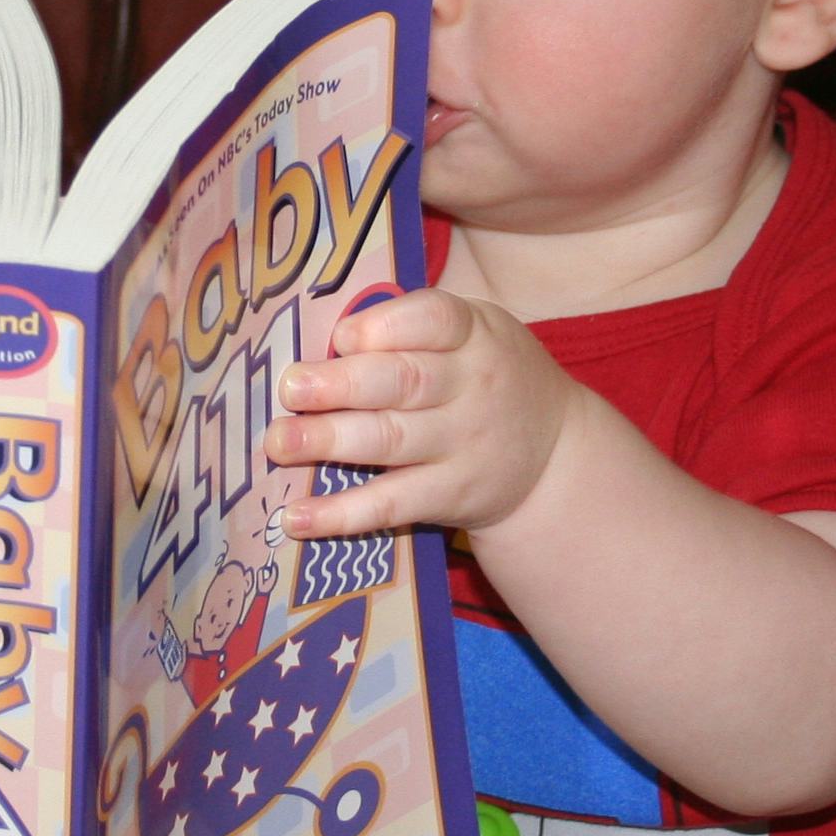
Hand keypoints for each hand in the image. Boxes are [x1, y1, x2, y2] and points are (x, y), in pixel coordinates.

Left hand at [263, 289, 583, 536]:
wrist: (555, 455)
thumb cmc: (489, 376)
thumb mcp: (474, 332)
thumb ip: (410, 326)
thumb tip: (325, 337)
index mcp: (474, 333)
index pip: (434, 320)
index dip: (384, 326)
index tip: (341, 336)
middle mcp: (471, 387)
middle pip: (403, 382)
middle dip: (341, 385)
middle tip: (290, 387)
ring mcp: (461, 445)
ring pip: (389, 441)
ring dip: (329, 441)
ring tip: (279, 442)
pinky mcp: (448, 496)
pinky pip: (391, 504)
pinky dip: (342, 514)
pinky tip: (297, 516)